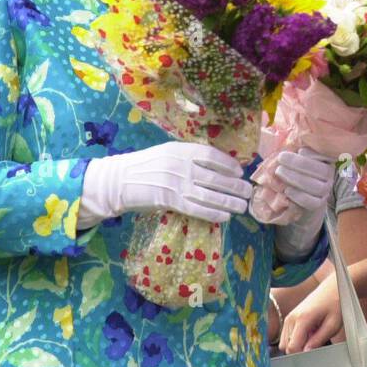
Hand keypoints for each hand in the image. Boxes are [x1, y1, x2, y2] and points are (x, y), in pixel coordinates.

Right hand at [79, 141, 252, 228]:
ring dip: (230, 202)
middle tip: (249, 191)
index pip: (212, 155)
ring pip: (210, 194)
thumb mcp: (167, 154)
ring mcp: (176, 183)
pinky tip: (225, 216)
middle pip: (216, 177)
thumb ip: (188, 159)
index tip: (240, 171)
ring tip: (243, 206)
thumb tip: (214, 169)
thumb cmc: (144, 167)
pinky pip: (197, 208)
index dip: (229, 164)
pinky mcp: (170, 200)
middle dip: (235, 186)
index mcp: (181, 150)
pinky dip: (213, 213)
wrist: (117, 180)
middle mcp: (182, 165)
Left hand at [252, 148, 333, 256]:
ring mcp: (326, 190)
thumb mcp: (294, 156)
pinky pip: (313, 203)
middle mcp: (330, 175)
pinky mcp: (319, 204)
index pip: (327, 156)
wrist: (294, 193)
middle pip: (323, 171)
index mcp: (326, 160)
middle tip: (281, 158)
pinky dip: (299, 196)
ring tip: (279, 171)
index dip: (315, 154)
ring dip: (297, 179)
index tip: (300, 150)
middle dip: (300, 163)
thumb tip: (289, 140)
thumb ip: (294, 148)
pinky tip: (287, 190)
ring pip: (318, 188)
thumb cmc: (292, 167)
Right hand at [281, 275, 343, 353]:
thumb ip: (318, 340)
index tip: (312, 355)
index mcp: (302, 319)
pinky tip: (310, 332)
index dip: (300, 356)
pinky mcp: (290, 318)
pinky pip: (287, 336)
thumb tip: (306, 353)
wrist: (332, 288)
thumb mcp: (332, 325)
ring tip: (313, 336)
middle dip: (298, 350)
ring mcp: (289, 317)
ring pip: (285, 342)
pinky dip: (296, 338)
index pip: (292, 347)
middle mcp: (291, 318)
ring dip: (297, 344)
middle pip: (286, 347)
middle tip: (315, 344)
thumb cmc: (335, 304)